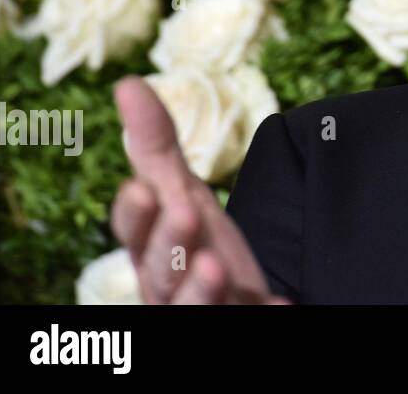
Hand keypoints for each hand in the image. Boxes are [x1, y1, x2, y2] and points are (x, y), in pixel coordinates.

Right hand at [110, 76, 287, 304]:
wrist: (233, 297)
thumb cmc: (194, 243)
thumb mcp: (180, 192)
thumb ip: (156, 147)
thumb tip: (127, 83)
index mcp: (149, 249)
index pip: (133, 231)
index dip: (136, 214)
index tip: (140, 188)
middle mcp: (165, 286)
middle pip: (159, 271)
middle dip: (170, 243)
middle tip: (187, 213)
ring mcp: (199, 311)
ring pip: (192, 308)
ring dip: (201, 288)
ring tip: (217, 268)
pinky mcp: (236, 323)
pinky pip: (246, 322)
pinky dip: (260, 313)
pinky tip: (279, 305)